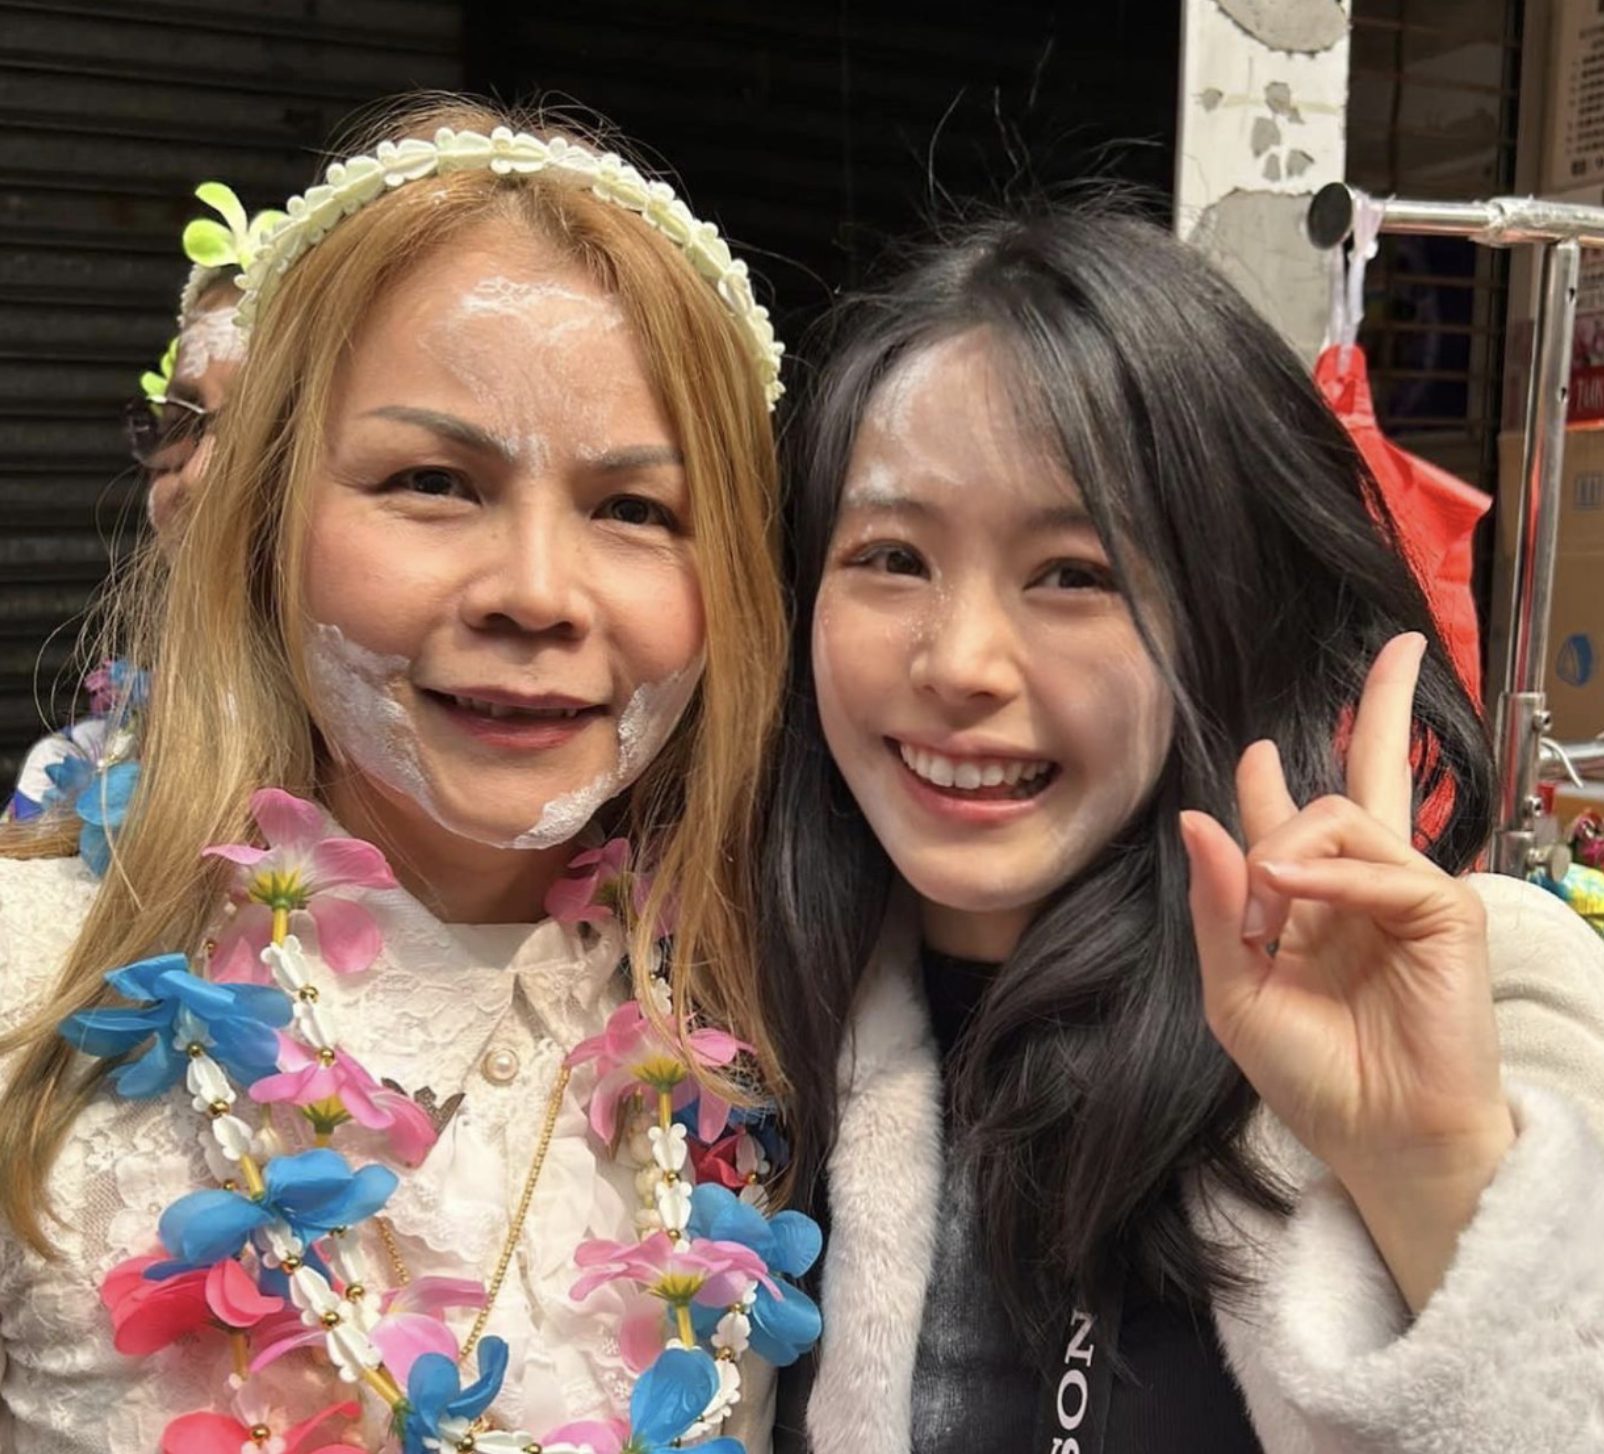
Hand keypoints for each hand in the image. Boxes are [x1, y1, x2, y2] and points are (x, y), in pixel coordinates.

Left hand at [1179, 633, 1513, 1309]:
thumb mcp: (1234, 990)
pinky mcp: (1446, 910)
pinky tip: (1292, 904)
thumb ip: (1217, 905)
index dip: (1271, 780)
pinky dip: (1328, 880)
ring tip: (1264, 914)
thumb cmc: (1313, 1077)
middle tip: (1400, 649)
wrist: (1380, 1138)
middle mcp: (1361, 888)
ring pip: (1341, 812)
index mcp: (1312, 905)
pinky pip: (1376, 862)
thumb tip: (1197, 816)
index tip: (1257, 750)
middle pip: (1376, 774)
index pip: (1297, 818)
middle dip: (1382, 707)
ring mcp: (1407, 893)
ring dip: (1285, 851)